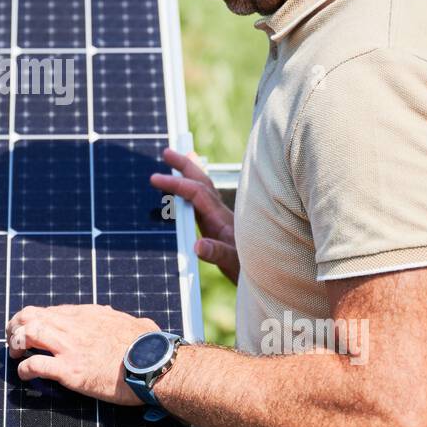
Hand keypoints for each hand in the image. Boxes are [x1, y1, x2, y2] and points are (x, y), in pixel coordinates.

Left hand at [5, 304, 159, 406]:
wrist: (154, 365)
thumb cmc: (150, 347)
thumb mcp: (138, 325)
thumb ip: (131, 323)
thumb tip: (140, 324)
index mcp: (87, 315)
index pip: (49, 310)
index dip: (34, 320)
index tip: (32, 332)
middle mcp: (73, 327)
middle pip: (30, 315)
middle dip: (16, 327)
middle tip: (14, 341)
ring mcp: (69, 347)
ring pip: (27, 333)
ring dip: (16, 344)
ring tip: (16, 355)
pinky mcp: (69, 370)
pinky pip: (35, 365)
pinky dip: (24, 370)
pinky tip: (25, 376)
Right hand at [149, 147, 240, 283]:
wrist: (270, 275)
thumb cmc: (252, 270)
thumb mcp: (233, 264)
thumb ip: (216, 253)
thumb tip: (198, 245)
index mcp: (221, 220)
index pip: (197, 194)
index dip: (176, 184)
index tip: (156, 178)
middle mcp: (221, 215)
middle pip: (202, 182)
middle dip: (184, 165)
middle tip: (167, 151)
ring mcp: (220, 219)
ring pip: (203, 188)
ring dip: (189, 173)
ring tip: (175, 160)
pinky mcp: (219, 226)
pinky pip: (203, 201)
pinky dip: (192, 189)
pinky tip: (186, 190)